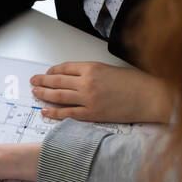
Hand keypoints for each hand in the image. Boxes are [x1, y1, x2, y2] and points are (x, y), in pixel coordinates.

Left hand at [31, 62, 171, 122]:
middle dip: (42, 81)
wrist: (149, 97)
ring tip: (35, 93)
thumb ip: (91, 73)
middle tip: (33, 81)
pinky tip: (44, 110)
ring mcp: (88, 99)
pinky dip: (54, 112)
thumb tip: (75, 79)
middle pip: (57, 81)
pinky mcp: (92, 114)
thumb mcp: (110, 69)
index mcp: (92, 67)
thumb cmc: (135, 83)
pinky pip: (68, 113)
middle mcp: (87, 82)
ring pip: (59, 96)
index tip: (46, 73)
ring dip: (44, 94)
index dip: (52, 71)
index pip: (65, 68)